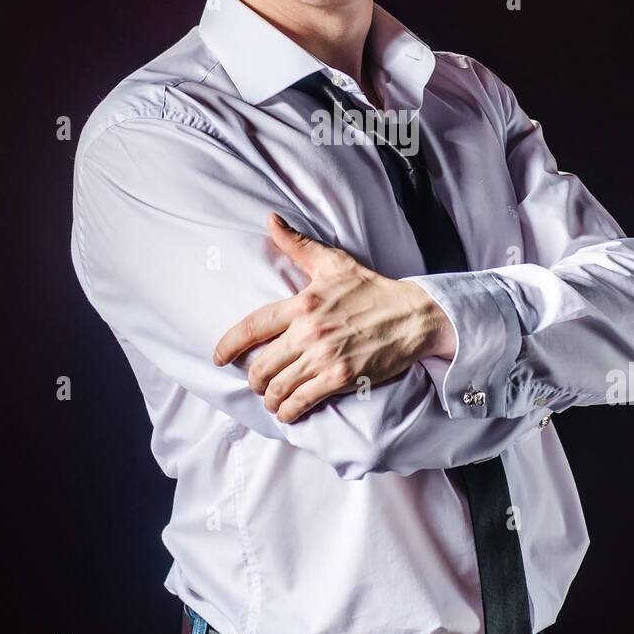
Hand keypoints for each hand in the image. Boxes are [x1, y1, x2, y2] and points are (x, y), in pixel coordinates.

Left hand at [212, 212, 456, 422]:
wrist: (414, 315)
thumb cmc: (372, 289)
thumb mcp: (333, 263)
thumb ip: (298, 245)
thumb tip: (270, 221)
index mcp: (302, 304)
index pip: (252, 327)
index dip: (229, 345)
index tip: (219, 357)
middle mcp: (308, 332)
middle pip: (261, 366)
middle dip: (253, 380)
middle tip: (257, 383)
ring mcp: (324, 357)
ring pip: (279, 387)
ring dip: (270, 399)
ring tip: (272, 399)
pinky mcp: (341, 378)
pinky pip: (303, 401)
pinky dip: (290, 411)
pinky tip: (288, 412)